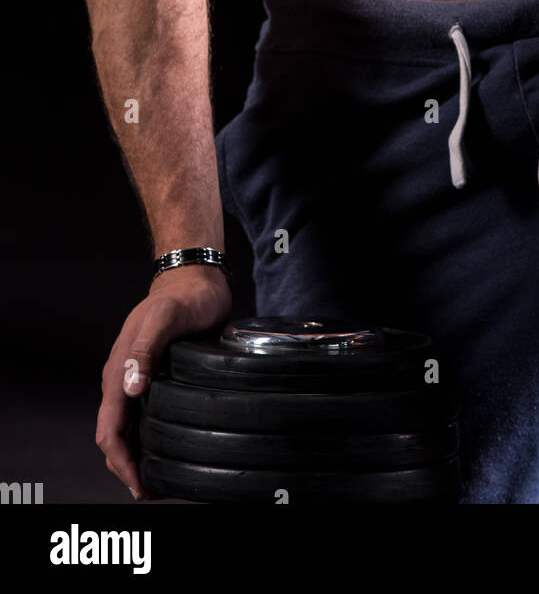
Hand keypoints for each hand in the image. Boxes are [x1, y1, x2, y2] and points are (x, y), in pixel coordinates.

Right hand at [96, 264, 231, 499]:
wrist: (196, 278)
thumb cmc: (185, 297)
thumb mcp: (167, 318)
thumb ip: (146, 349)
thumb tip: (130, 388)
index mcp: (120, 371)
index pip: (109, 430)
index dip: (121, 463)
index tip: (140, 487)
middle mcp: (123, 379)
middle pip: (114, 437)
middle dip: (127, 469)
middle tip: (154, 493)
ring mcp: (137, 379)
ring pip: (128, 429)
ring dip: (137, 457)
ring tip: (161, 481)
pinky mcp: (154, 376)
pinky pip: (143, 416)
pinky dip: (149, 439)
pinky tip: (169, 448)